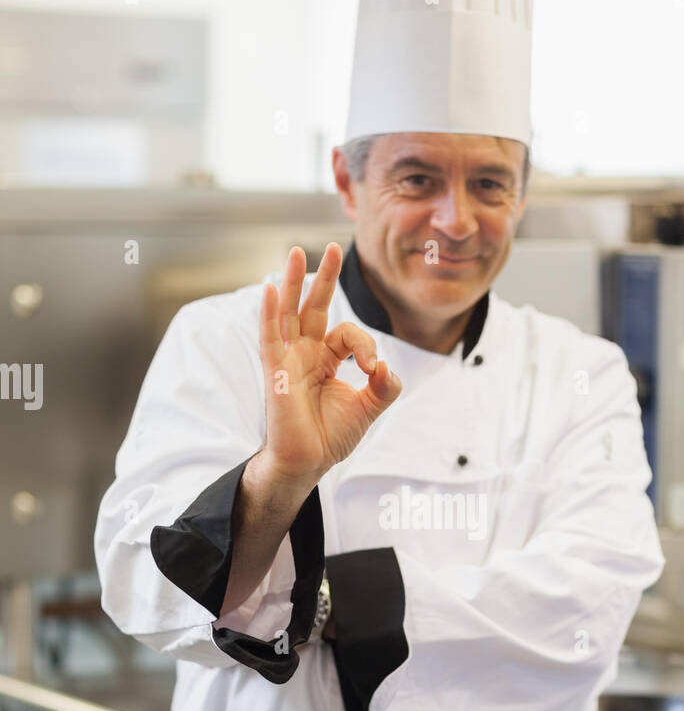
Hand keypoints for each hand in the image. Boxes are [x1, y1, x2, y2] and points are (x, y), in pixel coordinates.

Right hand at [258, 243, 401, 488]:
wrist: (308, 463)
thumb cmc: (330, 437)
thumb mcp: (368, 408)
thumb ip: (384, 386)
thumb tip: (387, 366)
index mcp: (324, 359)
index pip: (346, 334)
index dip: (365, 345)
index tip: (374, 370)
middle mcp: (304, 354)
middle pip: (312, 307)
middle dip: (323, 278)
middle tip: (333, 247)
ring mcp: (287, 361)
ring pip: (288, 313)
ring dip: (293, 282)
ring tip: (296, 253)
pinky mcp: (275, 372)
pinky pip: (270, 337)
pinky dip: (269, 313)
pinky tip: (270, 289)